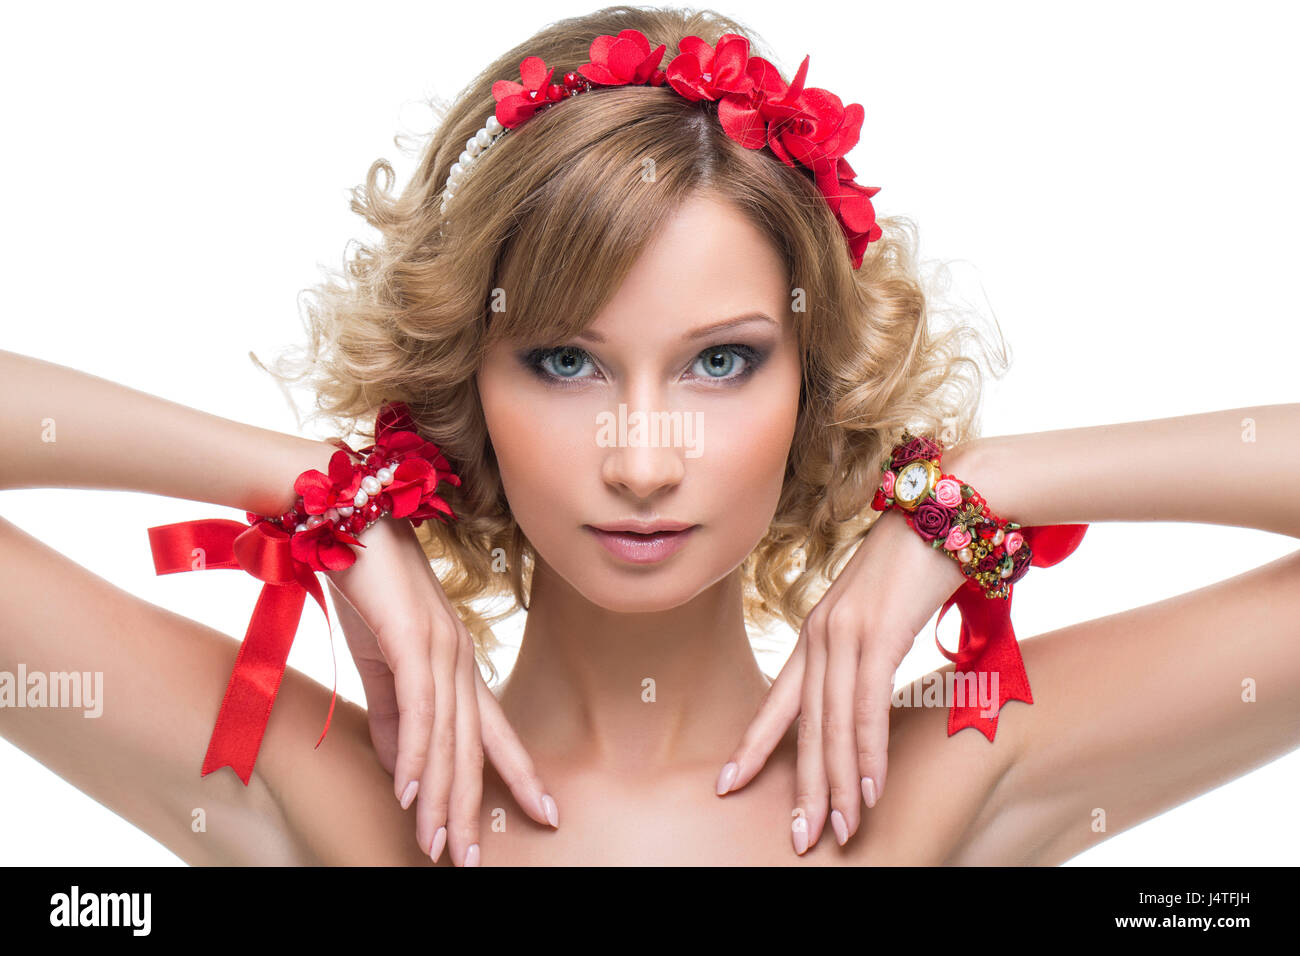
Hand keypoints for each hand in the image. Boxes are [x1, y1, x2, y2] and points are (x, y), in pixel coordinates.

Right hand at [324, 515, 557, 864]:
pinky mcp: (411, 638)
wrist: (343, 517)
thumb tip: (401, 768)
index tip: (543, 813)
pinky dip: (413, 755)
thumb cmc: (366, 585)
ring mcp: (440, 647)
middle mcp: (460, 658)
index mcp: (457, 664)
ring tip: (436, 847)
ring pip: (449, 737)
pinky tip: (408, 794)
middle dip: (475, 809)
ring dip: (439, 798)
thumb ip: (396, 711)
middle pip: (475, 747)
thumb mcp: (382, 659)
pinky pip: (419, 707)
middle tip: (474, 861)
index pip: (493, 730)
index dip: (518, 773)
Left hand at [715, 506, 968, 853]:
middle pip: (804, 724)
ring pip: (833, 723)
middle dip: (802, 786)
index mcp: (817, 631)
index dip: (755, 744)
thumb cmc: (921, 563)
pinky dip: (868, 752)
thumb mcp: (881, 612)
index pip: (780, 700)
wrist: (952, 509)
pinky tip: (869, 788)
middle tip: (799, 838)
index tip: (730, 783)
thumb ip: (866, 649)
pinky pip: (868, 705)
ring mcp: (846, 632)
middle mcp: (821, 633)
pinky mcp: (879, 632)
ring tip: (840, 830)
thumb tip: (866, 690)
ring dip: (838, 783)